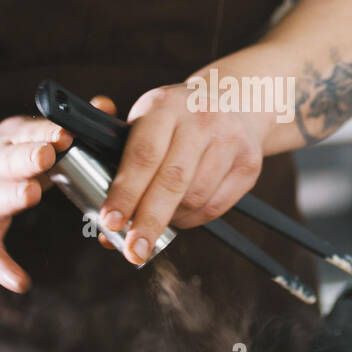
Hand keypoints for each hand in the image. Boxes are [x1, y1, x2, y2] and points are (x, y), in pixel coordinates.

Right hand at [0, 114, 72, 291]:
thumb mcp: (17, 141)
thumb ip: (60, 130)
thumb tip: (105, 104)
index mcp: (4, 142)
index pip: (25, 132)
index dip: (44, 132)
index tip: (65, 131)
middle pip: (8, 159)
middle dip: (27, 156)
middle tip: (47, 154)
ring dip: (12, 196)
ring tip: (30, 194)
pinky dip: (2, 269)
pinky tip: (21, 283)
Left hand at [97, 84, 270, 264]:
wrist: (235, 101)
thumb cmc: (177, 120)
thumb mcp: (144, 121)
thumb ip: (116, 161)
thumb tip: (103, 220)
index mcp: (164, 105)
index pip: (143, 155)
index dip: (125, 193)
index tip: (111, 222)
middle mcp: (200, 118)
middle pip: (172, 181)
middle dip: (149, 221)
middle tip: (133, 251)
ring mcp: (229, 139)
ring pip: (195, 198)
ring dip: (172, 219)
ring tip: (158, 220)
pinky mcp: (249, 162)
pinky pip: (216, 206)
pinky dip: (193, 219)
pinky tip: (182, 214)